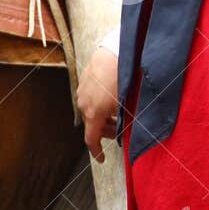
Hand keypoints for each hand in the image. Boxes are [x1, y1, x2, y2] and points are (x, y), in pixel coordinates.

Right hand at [75, 46, 119, 161]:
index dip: (96, 152)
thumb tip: (124, 132)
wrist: (117, 50)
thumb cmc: (124, 77)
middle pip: (92, 125)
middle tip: (120, 130)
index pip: (91, 140)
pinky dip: (98, 103)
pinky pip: (89, 97)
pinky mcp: (83, 80)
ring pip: (90, 110)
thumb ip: (123, 122)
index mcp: (93, 113)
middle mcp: (83, 104)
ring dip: (102, 116)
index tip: (101, 159)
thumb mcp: (127, 104)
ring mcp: (81, 91)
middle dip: (105, 130)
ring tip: (117, 113)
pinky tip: (111, 98)